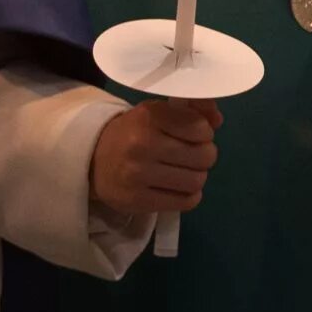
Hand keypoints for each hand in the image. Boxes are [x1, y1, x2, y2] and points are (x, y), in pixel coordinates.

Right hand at [89, 97, 222, 218]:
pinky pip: (185, 202)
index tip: (195, 135)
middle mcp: (142, 144)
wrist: (93, 159)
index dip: (204, 133)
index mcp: (149, 116)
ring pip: (196, 181)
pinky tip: (179, 188)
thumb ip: (193, 109)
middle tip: (193, 155)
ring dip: (197, 177)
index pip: (199, 128)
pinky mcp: (137, 200)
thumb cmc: (135, 132)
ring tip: (185, 172)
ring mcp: (138, 174)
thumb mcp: (159, 111)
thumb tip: (218, 120)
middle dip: (205, 155)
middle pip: (203, 156)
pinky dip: (190, 196)